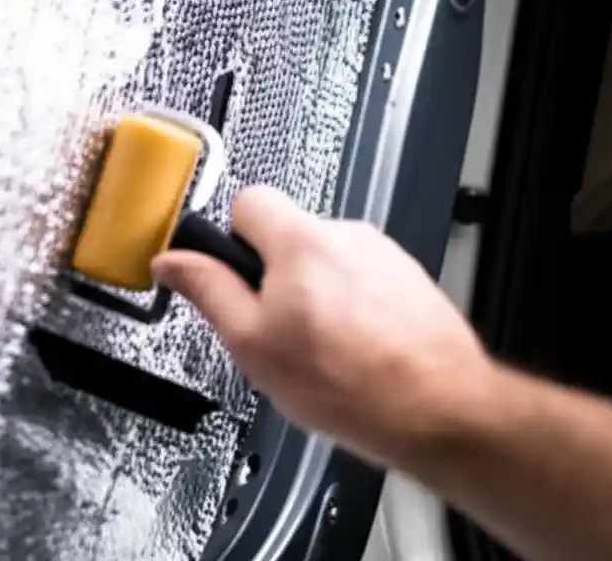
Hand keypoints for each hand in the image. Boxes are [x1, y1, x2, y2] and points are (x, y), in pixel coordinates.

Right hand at [152, 186, 495, 467]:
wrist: (438, 410)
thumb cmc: (349, 383)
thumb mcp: (251, 343)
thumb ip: (208, 290)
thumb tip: (173, 261)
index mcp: (300, 241)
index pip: (248, 200)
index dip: (232, 239)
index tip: (232, 274)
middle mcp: (346, 236)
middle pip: (287, 236)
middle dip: (274, 276)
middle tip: (276, 328)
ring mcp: (384, 256)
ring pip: (325, 262)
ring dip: (315, 294)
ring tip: (321, 349)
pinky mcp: (410, 280)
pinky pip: (362, 281)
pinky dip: (352, 309)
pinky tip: (354, 351)